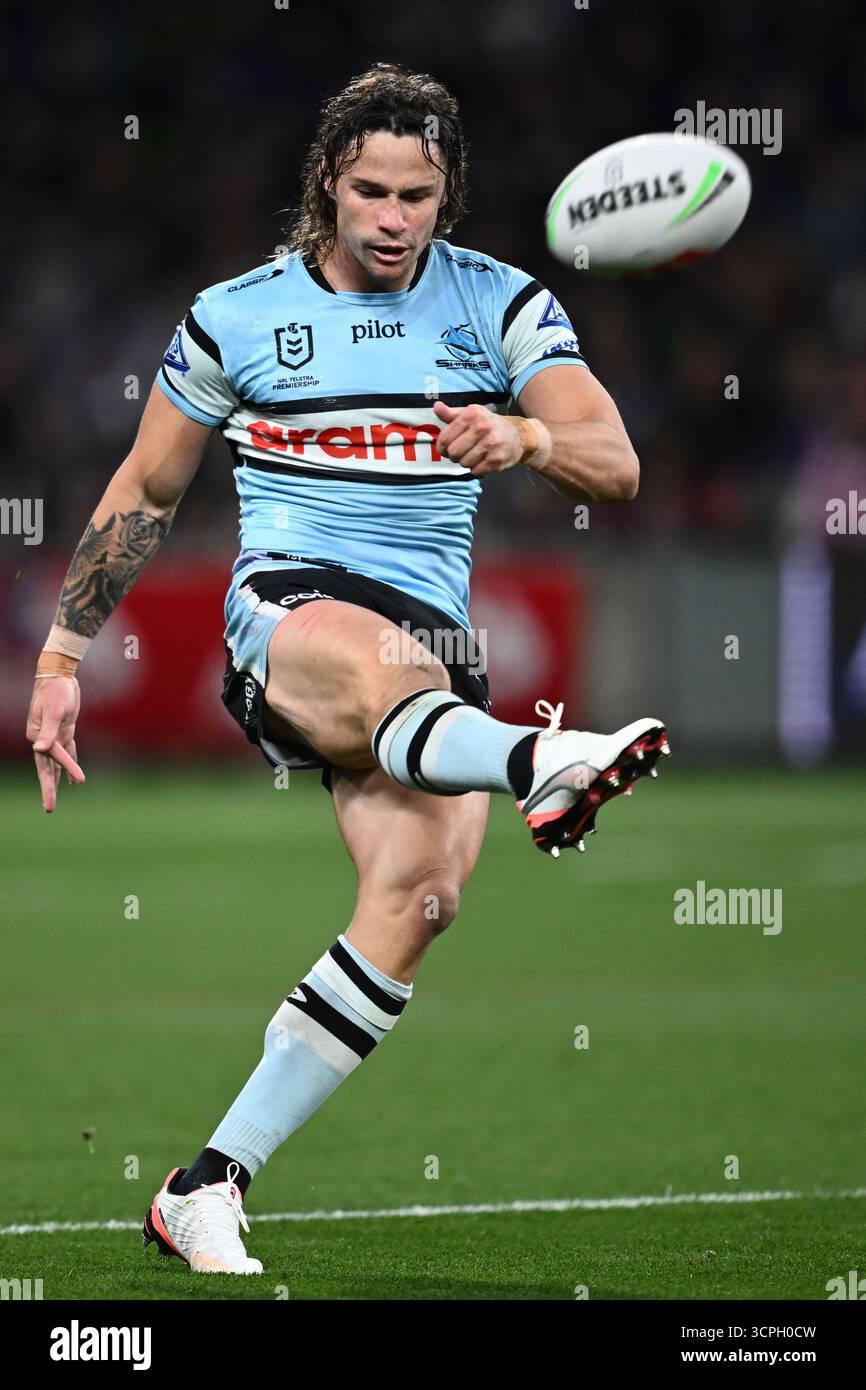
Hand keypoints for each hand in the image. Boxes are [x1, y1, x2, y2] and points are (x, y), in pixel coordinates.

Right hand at [26, 676, 85, 812]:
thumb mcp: (54, 711)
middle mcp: (42, 738)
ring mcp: (53, 736)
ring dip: (57, 780)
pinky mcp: (63, 732)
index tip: (80, 781)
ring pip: (55, 764)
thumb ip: (48, 732)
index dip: (67, 768)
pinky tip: (72, 780)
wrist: (59, 676)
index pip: (53, 756)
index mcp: (36, 735)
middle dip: (48, 789)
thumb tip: (39, 749)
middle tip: (49, 810)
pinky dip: (69, 766)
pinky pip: (66, 753)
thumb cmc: (56, 692)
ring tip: (54, 801)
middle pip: (45, 768)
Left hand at [432, 401, 524, 476]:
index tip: (447, 447)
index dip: (442, 447)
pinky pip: (475, 471)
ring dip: (466, 462)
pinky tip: (483, 460)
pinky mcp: (497, 459)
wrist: (517, 435)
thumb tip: (436, 406)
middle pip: (453, 452)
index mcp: (472, 414)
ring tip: (474, 455)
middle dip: (455, 456)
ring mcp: (491, 443)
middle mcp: (482, 427)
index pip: (445, 438)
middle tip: (462, 452)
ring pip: (464, 463)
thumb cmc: (488, 425)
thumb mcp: (470, 414)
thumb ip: (451, 414)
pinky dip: (476, 469)